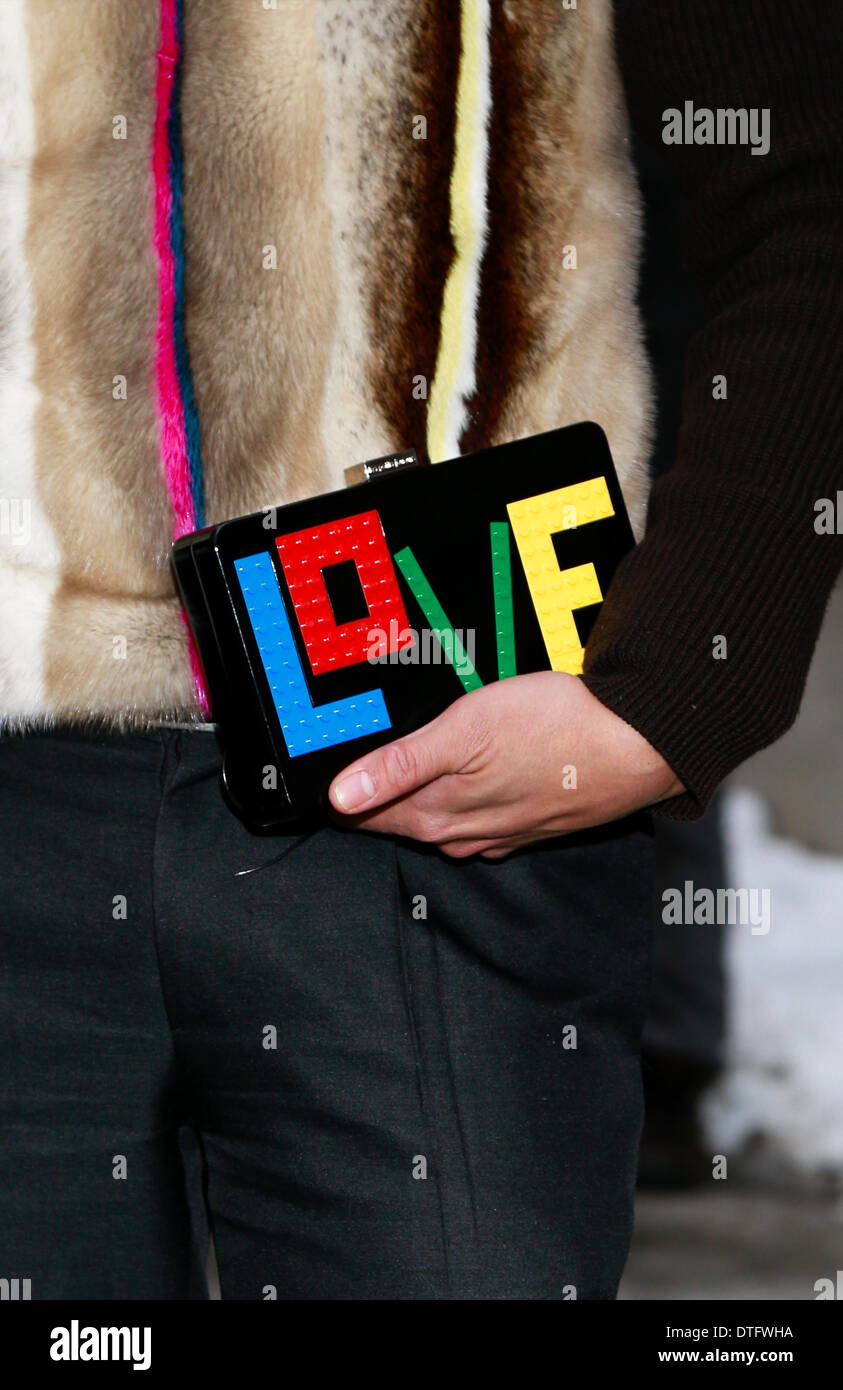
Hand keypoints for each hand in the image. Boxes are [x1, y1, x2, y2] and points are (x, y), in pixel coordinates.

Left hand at [328, 671, 684, 857]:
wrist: (639, 745)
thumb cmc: (557, 729)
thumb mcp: (464, 732)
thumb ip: (398, 765)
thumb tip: (340, 796)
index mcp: (439, 813)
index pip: (365, 814)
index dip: (339, 795)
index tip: (316, 780)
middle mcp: (464, 834)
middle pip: (399, 819)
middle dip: (371, 799)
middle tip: (347, 771)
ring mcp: (499, 834)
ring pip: (438, 822)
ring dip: (415, 802)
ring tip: (396, 776)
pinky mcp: (527, 825)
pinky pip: (476, 823)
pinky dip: (459, 804)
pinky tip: (464, 786)